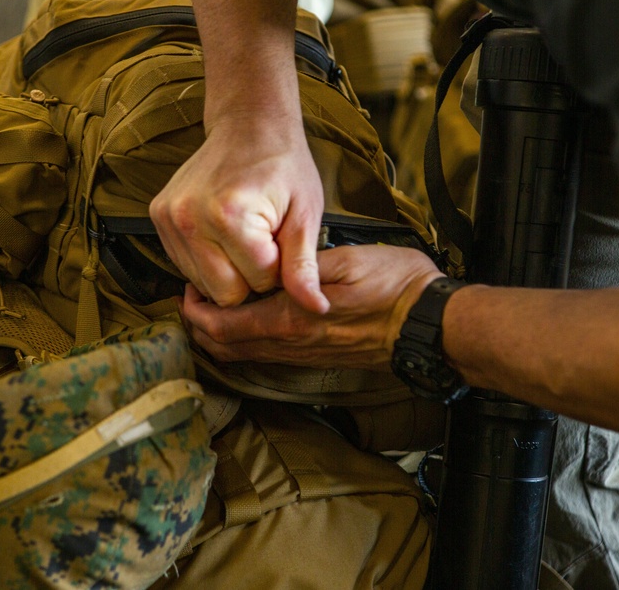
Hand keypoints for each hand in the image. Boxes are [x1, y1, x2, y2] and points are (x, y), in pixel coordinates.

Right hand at [150, 113, 329, 311]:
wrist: (247, 124)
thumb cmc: (282, 166)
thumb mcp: (305, 213)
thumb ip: (304, 266)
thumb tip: (316, 309)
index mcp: (229, 215)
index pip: (258, 282)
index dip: (276, 268)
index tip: (279, 237)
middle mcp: (189, 218)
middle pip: (225, 293)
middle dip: (250, 276)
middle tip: (263, 240)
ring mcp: (168, 218)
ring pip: (203, 285)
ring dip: (228, 269)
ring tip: (242, 234)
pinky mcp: (158, 218)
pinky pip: (186, 267)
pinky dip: (208, 260)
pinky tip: (222, 234)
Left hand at [179, 244, 442, 370]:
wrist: (429, 323)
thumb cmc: (394, 287)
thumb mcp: (346, 261)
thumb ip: (302, 268)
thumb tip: (267, 267)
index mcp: (289, 322)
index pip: (223, 326)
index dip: (196, 309)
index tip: (190, 284)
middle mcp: (289, 346)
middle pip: (225, 347)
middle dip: (200, 324)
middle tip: (194, 294)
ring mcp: (302, 355)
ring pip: (243, 354)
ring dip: (221, 332)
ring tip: (217, 300)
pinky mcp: (314, 357)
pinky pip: (265, 354)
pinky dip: (244, 338)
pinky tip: (251, 314)